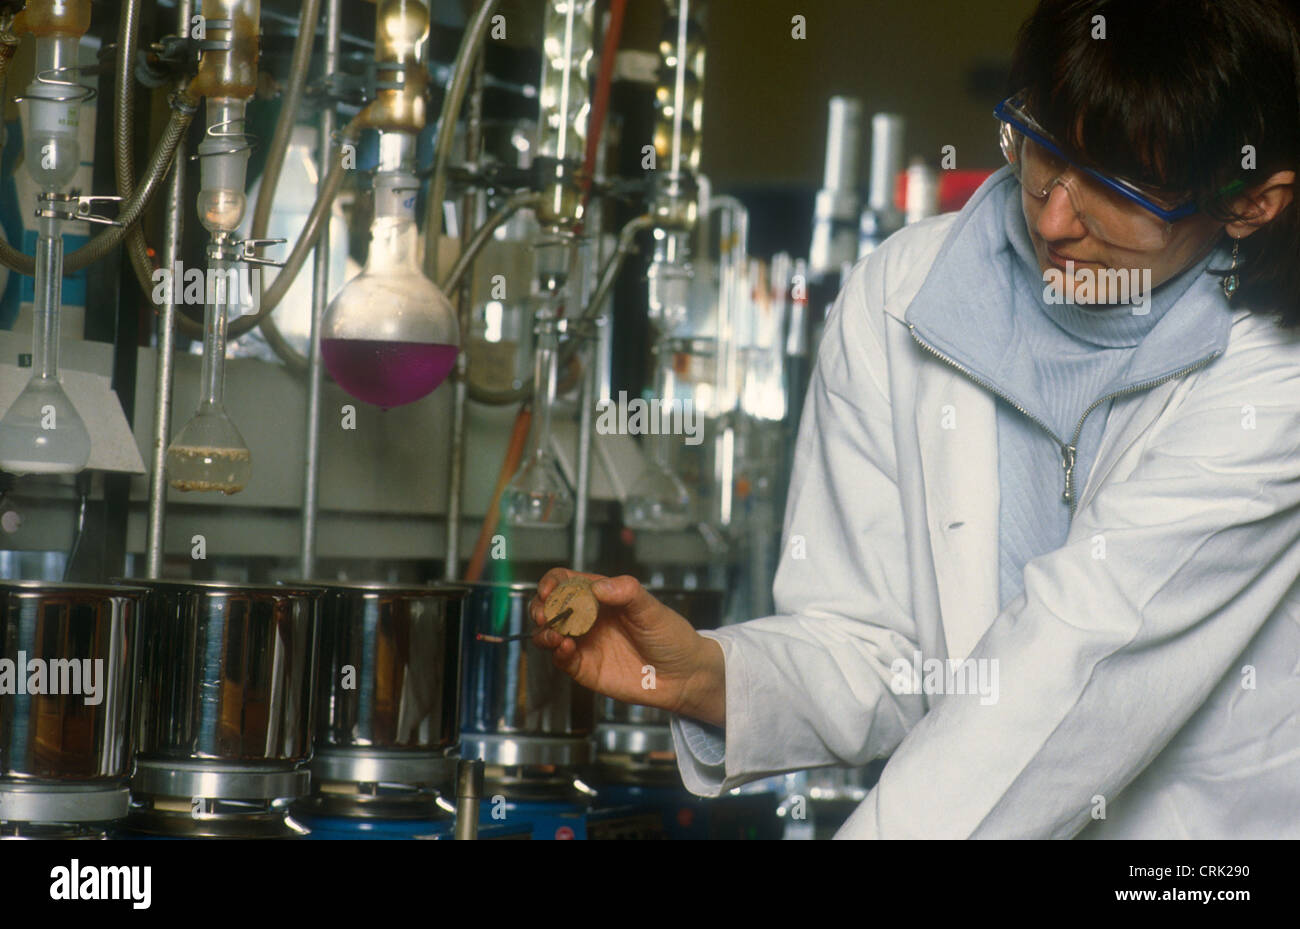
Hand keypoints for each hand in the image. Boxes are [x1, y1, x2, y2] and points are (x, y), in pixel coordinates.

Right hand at [530, 568, 725, 726]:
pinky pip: (562, 659)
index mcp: (602, 597)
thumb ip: (627, 593)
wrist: (684, 676)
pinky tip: (566, 648)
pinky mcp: (586, 668)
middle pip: (551, 607)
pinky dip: (557, 653)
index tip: (549, 590)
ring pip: (549, 634)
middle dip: (541, 607)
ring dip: (544, 632)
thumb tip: (597, 587)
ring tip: (555, 634)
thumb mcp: (652, 609)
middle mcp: (589, 618)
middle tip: (544, 613)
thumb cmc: (671, 637)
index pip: (567, 582)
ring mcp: (586, 643)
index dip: (552, 583)